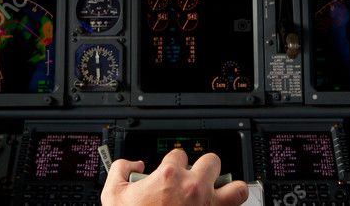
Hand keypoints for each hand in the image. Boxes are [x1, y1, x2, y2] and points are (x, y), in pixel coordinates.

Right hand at [101, 149, 248, 205]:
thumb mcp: (112, 195)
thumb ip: (119, 170)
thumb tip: (133, 164)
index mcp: (170, 177)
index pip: (179, 154)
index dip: (174, 162)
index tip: (171, 172)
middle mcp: (194, 188)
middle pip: (212, 162)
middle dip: (203, 168)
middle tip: (195, 179)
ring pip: (236, 188)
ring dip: (229, 188)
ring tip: (219, 192)